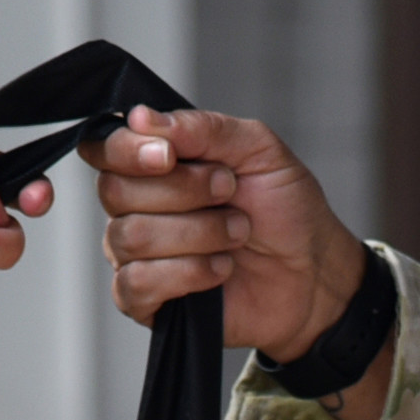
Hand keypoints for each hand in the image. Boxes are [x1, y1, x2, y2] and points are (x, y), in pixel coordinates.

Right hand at [96, 107, 370, 372]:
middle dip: (182, 191)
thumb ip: (203, 128)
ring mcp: (135, 256)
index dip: (128, 150)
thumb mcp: (258, 149)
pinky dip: (188, 273)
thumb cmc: (284, 209)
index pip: (105, 149)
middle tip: (230, 192)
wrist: (314, 273)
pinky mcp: (145, 301)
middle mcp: (134, 208)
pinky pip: (137, 284)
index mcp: (153, 165)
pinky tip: (222, 269)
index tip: (170, 156)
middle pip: (115, 191)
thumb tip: (142, 118)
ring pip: (130, 237)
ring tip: (238, 233)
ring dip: (196, 233)